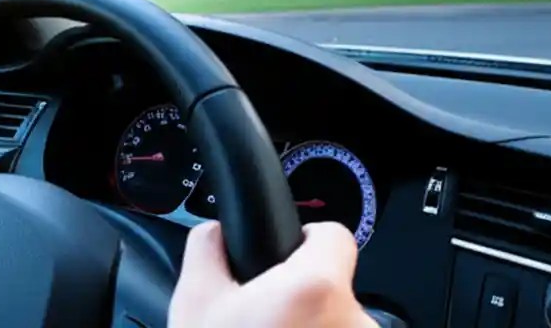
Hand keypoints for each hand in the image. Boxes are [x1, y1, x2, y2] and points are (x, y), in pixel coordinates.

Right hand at [169, 221, 376, 327]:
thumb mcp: (194, 303)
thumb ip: (208, 248)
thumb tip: (215, 232)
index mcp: (317, 289)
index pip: (334, 235)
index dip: (305, 242)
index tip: (286, 261)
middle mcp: (357, 322)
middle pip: (334, 286)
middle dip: (303, 298)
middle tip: (265, 321)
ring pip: (338, 324)